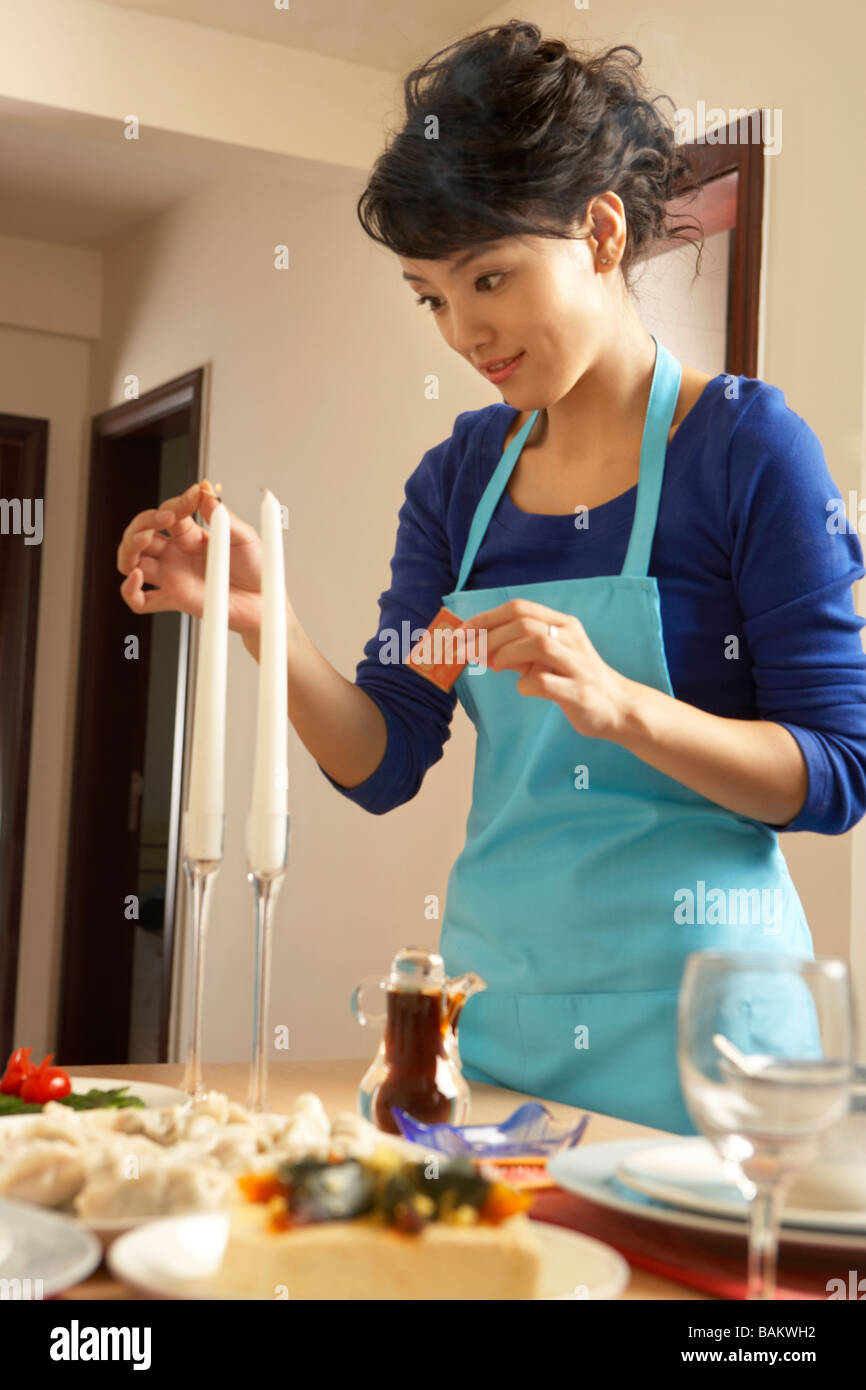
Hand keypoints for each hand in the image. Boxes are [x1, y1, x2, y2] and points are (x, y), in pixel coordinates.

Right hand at [116, 480, 266, 639]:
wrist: (263, 601)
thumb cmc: (255, 568)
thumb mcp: (243, 536)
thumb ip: (221, 515)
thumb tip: (206, 488)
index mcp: (190, 535)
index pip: (168, 512)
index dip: (176, 503)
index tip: (194, 495)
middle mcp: (175, 554)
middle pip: (140, 533)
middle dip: (143, 522)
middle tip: (163, 519)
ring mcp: (171, 576)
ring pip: (131, 561)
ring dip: (129, 548)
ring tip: (143, 541)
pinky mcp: (174, 600)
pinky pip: (140, 601)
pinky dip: (129, 591)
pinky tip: (137, 578)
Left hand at [455, 598, 634, 740]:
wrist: (617, 706)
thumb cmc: (574, 679)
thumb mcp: (544, 658)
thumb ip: (516, 650)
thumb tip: (477, 648)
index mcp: (562, 624)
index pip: (518, 608)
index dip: (485, 618)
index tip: (460, 633)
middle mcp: (571, 638)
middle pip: (524, 622)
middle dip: (489, 637)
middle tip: (470, 654)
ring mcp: (577, 664)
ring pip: (538, 643)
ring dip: (507, 653)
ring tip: (496, 666)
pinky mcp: (580, 692)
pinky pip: (546, 682)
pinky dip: (526, 684)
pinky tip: (525, 688)